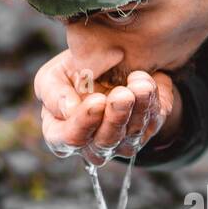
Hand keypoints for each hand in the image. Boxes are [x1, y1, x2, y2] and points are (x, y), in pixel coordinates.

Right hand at [34, 50, 178, 159]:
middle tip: (123, 95)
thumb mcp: (54, 76)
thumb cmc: (73, 73)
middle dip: (115, 118)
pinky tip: (149, 82)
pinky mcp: (146, 132)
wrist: (106, 62)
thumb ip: (54, 93)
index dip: (83, 123)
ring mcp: (121, 144)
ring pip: (132, 137)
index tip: (97, 100)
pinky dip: (153, 102)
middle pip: (105, 143)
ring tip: (141, 85)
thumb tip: (68, 110)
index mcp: (62, 134)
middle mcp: (92, 146)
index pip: (70, 140)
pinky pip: (152, 123)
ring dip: (138, 110)